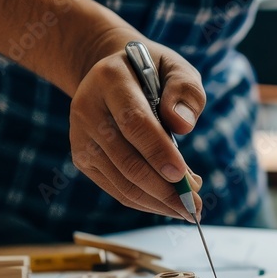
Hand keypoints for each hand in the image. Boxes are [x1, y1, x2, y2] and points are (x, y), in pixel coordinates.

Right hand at [69, 35, 205, 219]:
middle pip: (127, 159)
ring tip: (188, 209)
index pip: (134, 121)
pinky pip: (116, 189)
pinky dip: (145, 202)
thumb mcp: (175, 68)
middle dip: (163, 188)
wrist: (113, 74)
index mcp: (110, 79)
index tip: (184, 177)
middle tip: (195, 205)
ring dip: (157, 201)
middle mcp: (87, 108)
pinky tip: (168, 204)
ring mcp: (81, 137)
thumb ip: (185, 91)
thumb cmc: (153, 73)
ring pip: (121, 181)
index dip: (158, 151)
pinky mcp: (82, 159)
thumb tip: (182, 125)